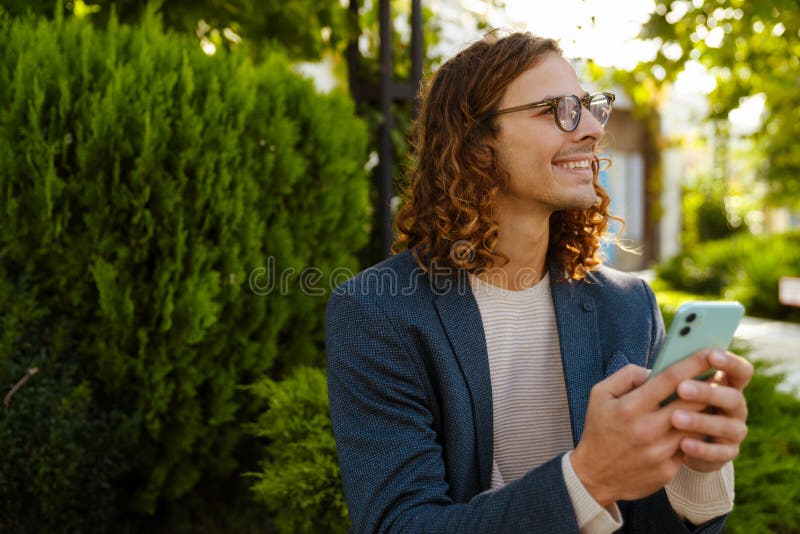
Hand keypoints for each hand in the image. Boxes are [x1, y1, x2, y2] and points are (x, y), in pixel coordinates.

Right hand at [571, 360, 707, 506]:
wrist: (594, 475)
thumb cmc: (599, 429)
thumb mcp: (600, 395)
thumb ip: (627, 376)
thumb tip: (655, 370)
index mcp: (630, 408)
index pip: (669, 379)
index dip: (693, 363)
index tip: (710, 352)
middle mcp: (647, 430)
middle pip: (691, 402)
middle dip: (707, 387)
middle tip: (717, 376)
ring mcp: (659, 452)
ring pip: (695, 425)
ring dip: (704, 412)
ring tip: (708, 401)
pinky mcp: (667, 470)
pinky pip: (689, 446)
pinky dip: (694, 434)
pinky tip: (694, 427)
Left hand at [668, 349, 752, 471]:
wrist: (679, 441)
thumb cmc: (674, 403)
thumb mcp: (672, 388)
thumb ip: (671, 375)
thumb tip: (654, 368)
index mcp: (727, 384)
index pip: (741, 370)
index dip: (729, 362)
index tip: (710, 355)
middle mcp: (736, 406)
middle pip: (732, 397)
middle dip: (707, 392)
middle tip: (681, 388)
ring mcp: (734, 431)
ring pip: (725, 426)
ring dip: (700, 421)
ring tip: (675, 418)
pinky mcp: (726, 453)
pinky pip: (719, 452)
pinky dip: (701, 448)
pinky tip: (683, 444)